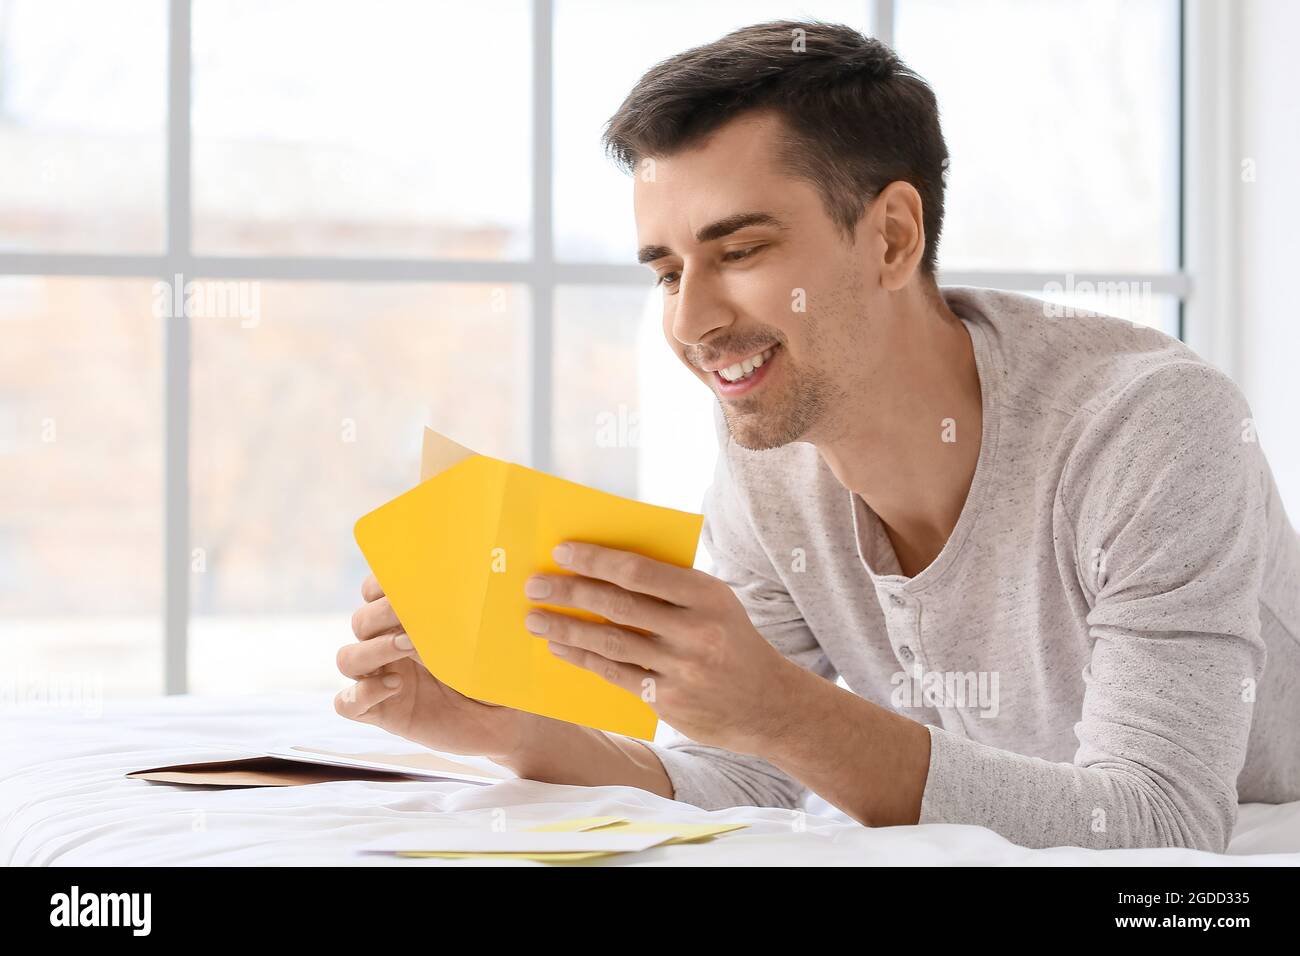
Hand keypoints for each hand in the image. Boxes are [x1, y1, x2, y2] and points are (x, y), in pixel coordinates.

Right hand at [336, 574, 535, 761]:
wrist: (506, 718)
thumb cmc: (493, 671)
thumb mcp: (477, 641)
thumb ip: (449, 624)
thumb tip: (427, 610)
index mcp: (407, 621)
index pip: (371, 594)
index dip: (377, 585)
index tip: (399, 586)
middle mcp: (389, 647)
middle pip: (359, 622)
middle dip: (381, 615)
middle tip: (412, 618)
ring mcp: (383, 679)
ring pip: (348, 659)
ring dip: (372, 649)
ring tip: (408, 647)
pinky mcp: (383, 713)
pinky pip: (348, 704)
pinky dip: (362, 693)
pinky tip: (395, 686)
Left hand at [521, 542, 799, 754]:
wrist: (768, 703)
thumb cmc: (729, 638)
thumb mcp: (714, 602)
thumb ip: (669, 586)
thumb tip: (602, 565)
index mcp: (706, 595)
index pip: (640, 571)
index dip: (596, 560)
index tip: (561, 552)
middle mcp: (696, 631)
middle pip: (618, 605)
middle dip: (570, 592)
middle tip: (534, 585)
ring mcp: (682, 669)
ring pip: (610, 642)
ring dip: (566, 628)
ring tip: (534, 619)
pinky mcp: (670, 702)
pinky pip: (615, 674)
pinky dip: (583, 658)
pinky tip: (559, 648)